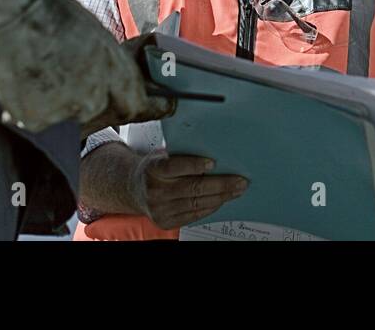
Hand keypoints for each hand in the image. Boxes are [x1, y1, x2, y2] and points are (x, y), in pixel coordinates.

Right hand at [0, 0, 173, 133]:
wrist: (13, 13)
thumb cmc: (54, 16)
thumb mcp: (97, 38)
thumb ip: (109, 66)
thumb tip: (117, 78)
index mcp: (115, 74)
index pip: (138, 105)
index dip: (148, 107)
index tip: (159, 107)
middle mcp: (95, 99)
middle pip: (102, 114)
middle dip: (93, 101)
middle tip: (74, 82)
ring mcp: (65, 113)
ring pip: (69, 119)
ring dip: (60, 104)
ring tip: (44, 73)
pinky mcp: (35, 120)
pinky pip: (39, 121)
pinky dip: (32, 107)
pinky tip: (26, 81)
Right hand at [129, 152, 248, 229]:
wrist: (134, 189)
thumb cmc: (156, 168)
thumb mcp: (163, 156)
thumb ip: (183, 155)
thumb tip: (217, 152)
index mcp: (153, 169)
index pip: (174, 166)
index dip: (194, 165)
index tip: (213, 162)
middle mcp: (155, 191)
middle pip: (192, 188)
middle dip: (220, 185)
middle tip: (240, 181)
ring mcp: (159, 209)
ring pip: (196, 203)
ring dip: (221, 197)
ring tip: (237, 191)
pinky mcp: (165, 222)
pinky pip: (193, 215)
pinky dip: (210, 207)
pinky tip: (222, 200)